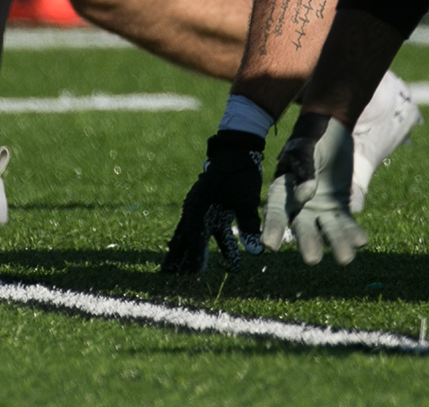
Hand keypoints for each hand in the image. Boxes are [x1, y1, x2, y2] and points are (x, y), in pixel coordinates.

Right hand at [160, 130, 266, 274]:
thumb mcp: (245, 198)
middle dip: (179, 258)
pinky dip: (195, 243)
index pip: (193, 236)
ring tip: (180, 273)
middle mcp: (194, 208)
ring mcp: (199, 207)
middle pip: (184, 238)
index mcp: (198, 205)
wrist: (237, 150)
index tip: (189, 274)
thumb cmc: (240, 172)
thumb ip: (249, 224)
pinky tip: (196, 256)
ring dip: (187, 253)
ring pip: (190, 236)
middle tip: (171, 278)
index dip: (192, 256)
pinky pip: (199, 230)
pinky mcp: (208, 207)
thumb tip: (257, 251)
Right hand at [262, 113, 366, 265]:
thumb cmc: (310, 139)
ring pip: (327, 230)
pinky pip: (346, 223)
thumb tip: (304, 196)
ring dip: (336, 244)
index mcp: (283, 193)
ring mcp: (320, 210)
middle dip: (308, 243)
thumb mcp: (304, 150)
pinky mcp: (339, 208)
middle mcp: (300, 208)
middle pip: (303, 228)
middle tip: (312, 259)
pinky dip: (352, 233)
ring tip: (346, 258)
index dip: (272, 228)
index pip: (275, 213)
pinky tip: (361, 241)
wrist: (331, 130)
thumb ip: (303, 171)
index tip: (270, 245)